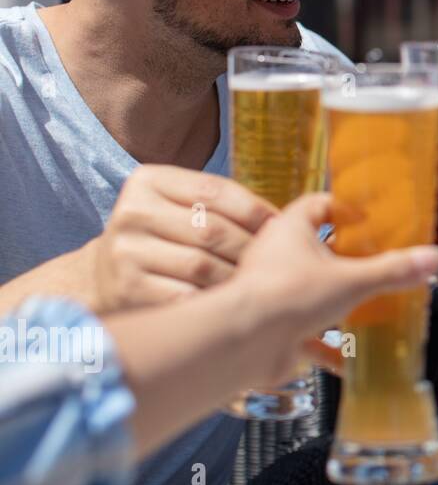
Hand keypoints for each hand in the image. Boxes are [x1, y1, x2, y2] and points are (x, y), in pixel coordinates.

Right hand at [92, 165, 277, 312]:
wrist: (101, 275)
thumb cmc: (162, 236)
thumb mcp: (179, 206)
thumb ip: (221, 205)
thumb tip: (289, 218)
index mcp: (149, 181)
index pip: (214, 191)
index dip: (255, 210)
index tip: (283, 226)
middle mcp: (132, 212)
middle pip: (212, 230)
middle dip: (252, 248)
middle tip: (279, 262)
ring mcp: (126, 252)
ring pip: (203, 266)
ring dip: (238, 277)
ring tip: (260, 283)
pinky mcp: (126, 289)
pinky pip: (186, 296)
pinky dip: (215, 301)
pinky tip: (232, 303)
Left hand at [233, 192, 437, 384]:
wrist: (246, 344)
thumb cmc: (287, 295)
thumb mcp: (353, 279)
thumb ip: (393, 270)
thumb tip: (432, 258)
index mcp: (289, 230)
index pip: (319, 204)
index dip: (345, 210)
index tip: (370, 220)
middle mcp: (277, 257)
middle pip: (316, 249)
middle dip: (346, 259)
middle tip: (376, 263)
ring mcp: (274, 292)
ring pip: (311, 290)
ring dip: (337, 300)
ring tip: (369, 305)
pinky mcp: (275, 326)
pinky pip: (306, 332)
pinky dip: (328, 344)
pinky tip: (350, 355)